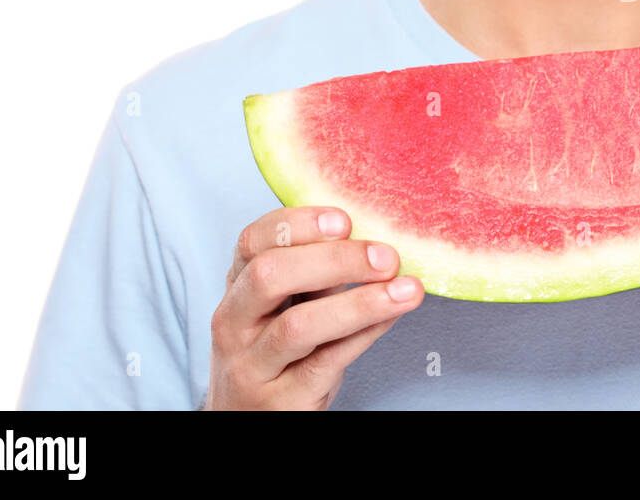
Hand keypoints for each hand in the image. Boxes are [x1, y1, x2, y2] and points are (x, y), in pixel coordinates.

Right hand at [204, 206, 423, 408]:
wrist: (253, 419)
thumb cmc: (278, 353)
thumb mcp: (289, 307)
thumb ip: (320, 275)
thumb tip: (377, 241)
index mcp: (238, 287)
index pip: (252, 241)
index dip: (298, 224)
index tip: (344, 219)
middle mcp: (234, 323)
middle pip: (269, 276)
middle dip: (334, 260)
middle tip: (385, 257)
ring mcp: (251, 365)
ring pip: (297, 326)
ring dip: (359, 303)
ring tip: (405, 290)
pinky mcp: (279, 400)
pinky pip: (325, 363)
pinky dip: (364, 335)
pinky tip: (392, 316)